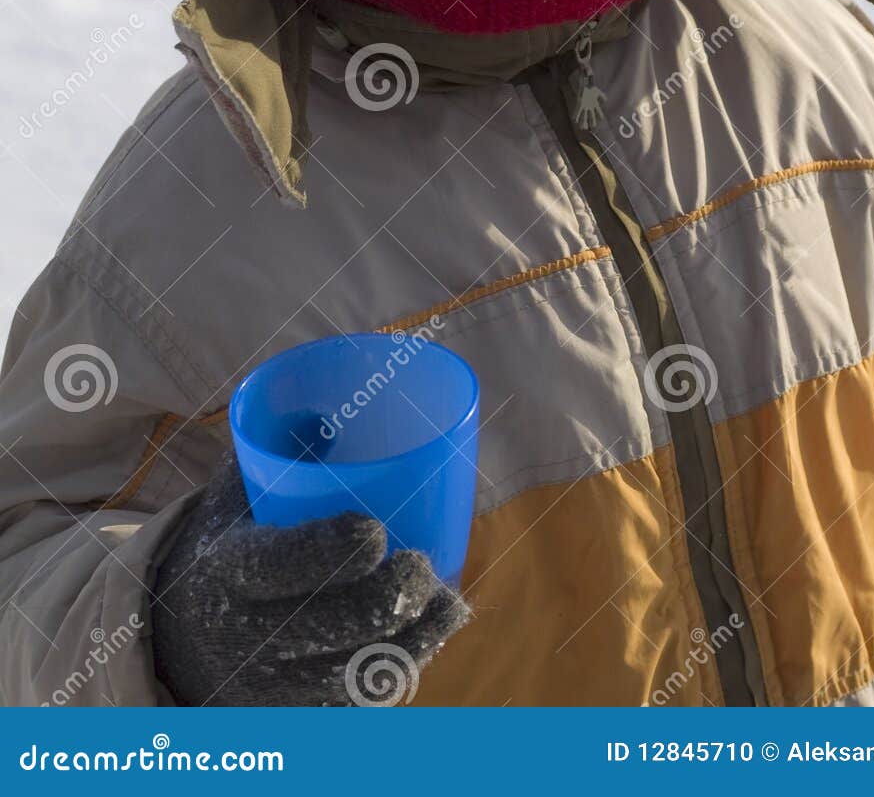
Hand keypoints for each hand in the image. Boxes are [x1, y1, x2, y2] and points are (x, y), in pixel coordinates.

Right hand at [150, 446, 471, 705]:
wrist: (178, 642)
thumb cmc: (226, 546)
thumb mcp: (230, 496)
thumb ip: (274, 449)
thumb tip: (328, 403)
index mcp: (227, 570)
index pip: (276, 565)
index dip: (327, 552)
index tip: (375, 531)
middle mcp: (247, 636)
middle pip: (326, 626)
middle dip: (386, 600)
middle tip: (423, 566)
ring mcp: (273, 685)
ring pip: (351, 674)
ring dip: (412, 643)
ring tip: (450, 605)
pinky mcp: (298, 715)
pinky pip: (354, 706)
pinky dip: (397, 676)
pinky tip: (429, 642)